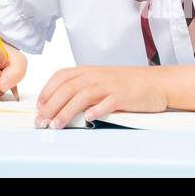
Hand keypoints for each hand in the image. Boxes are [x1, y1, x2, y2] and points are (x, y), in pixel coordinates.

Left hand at [34, 65, 166, 129]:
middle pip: (68, 88)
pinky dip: (97, 109)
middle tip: (42, 121)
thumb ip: (81, 89)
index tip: (39, 107)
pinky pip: (108, 101)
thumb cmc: (125, 84)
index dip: (47, 92)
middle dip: (51, 106)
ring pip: (83, 95)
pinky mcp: (124, 95)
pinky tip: (89, 118)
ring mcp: (110, 84)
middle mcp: (96, 75)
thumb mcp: (99, 80)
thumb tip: (57, 105)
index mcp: (87, 70)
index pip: (60, 77)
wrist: (155, 82)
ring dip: (67, 111)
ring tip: (57, 124)